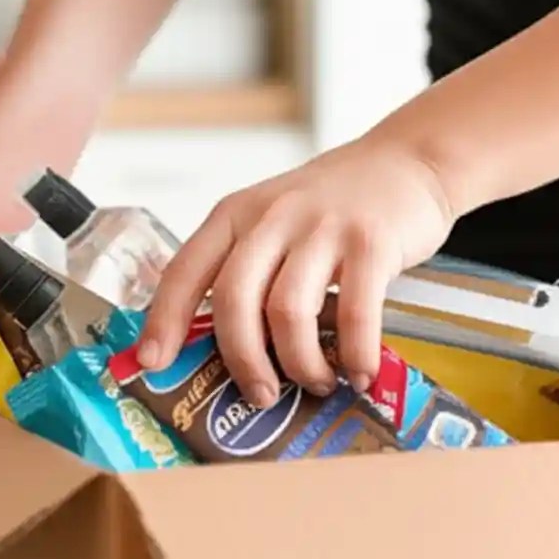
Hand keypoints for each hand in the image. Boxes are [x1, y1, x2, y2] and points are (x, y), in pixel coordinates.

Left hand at [138, 138, 456, 406]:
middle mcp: (273, 217)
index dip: (163, 320)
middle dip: (243, 360)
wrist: (407, 161)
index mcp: (237, 214)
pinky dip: (354, 353)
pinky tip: (358, 373)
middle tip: (259, 396)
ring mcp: (323, 227)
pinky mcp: (371, 242)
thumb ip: (248, 268)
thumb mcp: (275, 220)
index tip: (152, 363)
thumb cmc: (334, 205)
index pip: (186, 270)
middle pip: (236, 299)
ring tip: (314, 383)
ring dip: (299, 363)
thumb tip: (223, 350)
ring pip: (289, 312)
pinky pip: (354, 312)